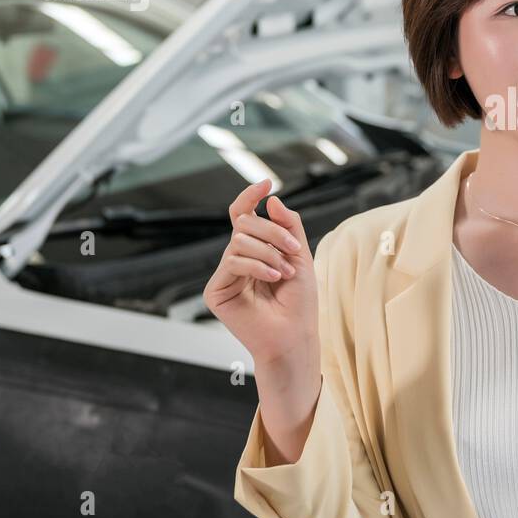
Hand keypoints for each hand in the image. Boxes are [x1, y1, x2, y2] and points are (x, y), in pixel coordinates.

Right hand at [203, 179, 317, 366]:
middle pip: (244, 224)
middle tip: (292, 249)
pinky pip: (233, 261)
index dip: (250, 197)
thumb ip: (289, 226)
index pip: (244, 216)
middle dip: (272, 231)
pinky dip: (257, 265)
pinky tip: (273, 278)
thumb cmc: (299, 302)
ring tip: (285, 272)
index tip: (266, 183)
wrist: (294, 335)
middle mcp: (237, 260)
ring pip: (239, 241)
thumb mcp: (301, 255)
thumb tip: (271, 199)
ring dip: (269, 252)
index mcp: (255, 250)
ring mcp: (225, 275)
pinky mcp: (216, 290)